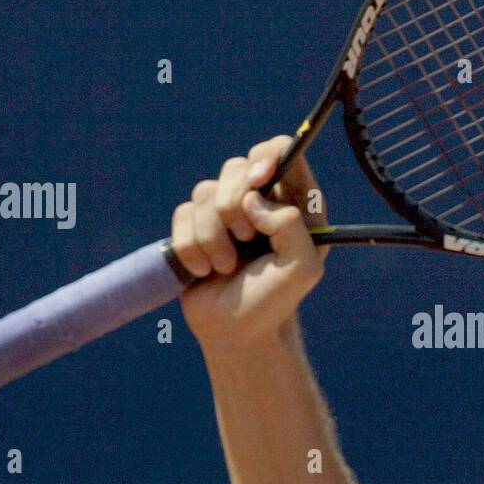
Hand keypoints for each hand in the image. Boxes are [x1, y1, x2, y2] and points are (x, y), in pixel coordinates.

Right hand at [171, 136, 327, 355]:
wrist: (236, 332)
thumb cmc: (275, 300)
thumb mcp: (302, 266)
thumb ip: (290, 224)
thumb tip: (254, 197)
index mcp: (295, 202)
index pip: (282, 150)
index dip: (267, 156)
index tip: (259, 179)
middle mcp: (261, 200)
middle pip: (237, 166)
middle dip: (234, 205)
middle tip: (246, 239)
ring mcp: (225, 212)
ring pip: (205, 191)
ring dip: (212, 236)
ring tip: (226, 267)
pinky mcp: (194, 226)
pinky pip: (182, 214)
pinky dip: (191, 246)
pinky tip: (205, 271)